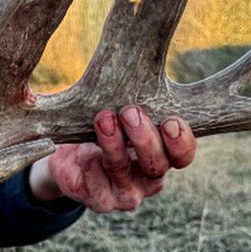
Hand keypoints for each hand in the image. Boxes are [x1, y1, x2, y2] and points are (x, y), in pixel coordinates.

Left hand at [30, 106, 195, 212]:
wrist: (66, 153)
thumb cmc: (102, 124)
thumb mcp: (120, 107)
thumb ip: (135, 94)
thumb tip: (139, 51)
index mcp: (164, 152)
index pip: (184, 153)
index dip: (182, 141)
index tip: (171, 121)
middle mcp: (150, 176)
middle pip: (158, 164)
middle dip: (144, 137)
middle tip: (130, 112)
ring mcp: (127, 192)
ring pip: (125, 171)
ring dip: (114, 144)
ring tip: (103, 119)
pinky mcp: (102, 200)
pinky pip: (99, 186)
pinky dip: (93, 167)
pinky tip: (86, 152)